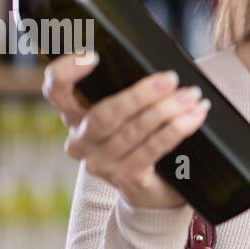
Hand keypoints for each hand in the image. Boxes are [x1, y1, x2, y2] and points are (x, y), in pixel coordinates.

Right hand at [42, 52, 208, 209]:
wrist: (152, 191)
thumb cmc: (141, 138)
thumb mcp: (127, 113)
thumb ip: (128, 90)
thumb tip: (158, 68)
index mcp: (74, 117)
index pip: (55, 90)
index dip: (66, 72)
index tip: (92, 56)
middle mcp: (80, 142)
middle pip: (104, 115)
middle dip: (140, 95)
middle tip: (171, 79)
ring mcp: (101, 163)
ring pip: (133, 132)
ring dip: (167, 111)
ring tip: (191, 96)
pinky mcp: (125, 178)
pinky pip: (151, 150)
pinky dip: (175, 131)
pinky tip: (194, 117)